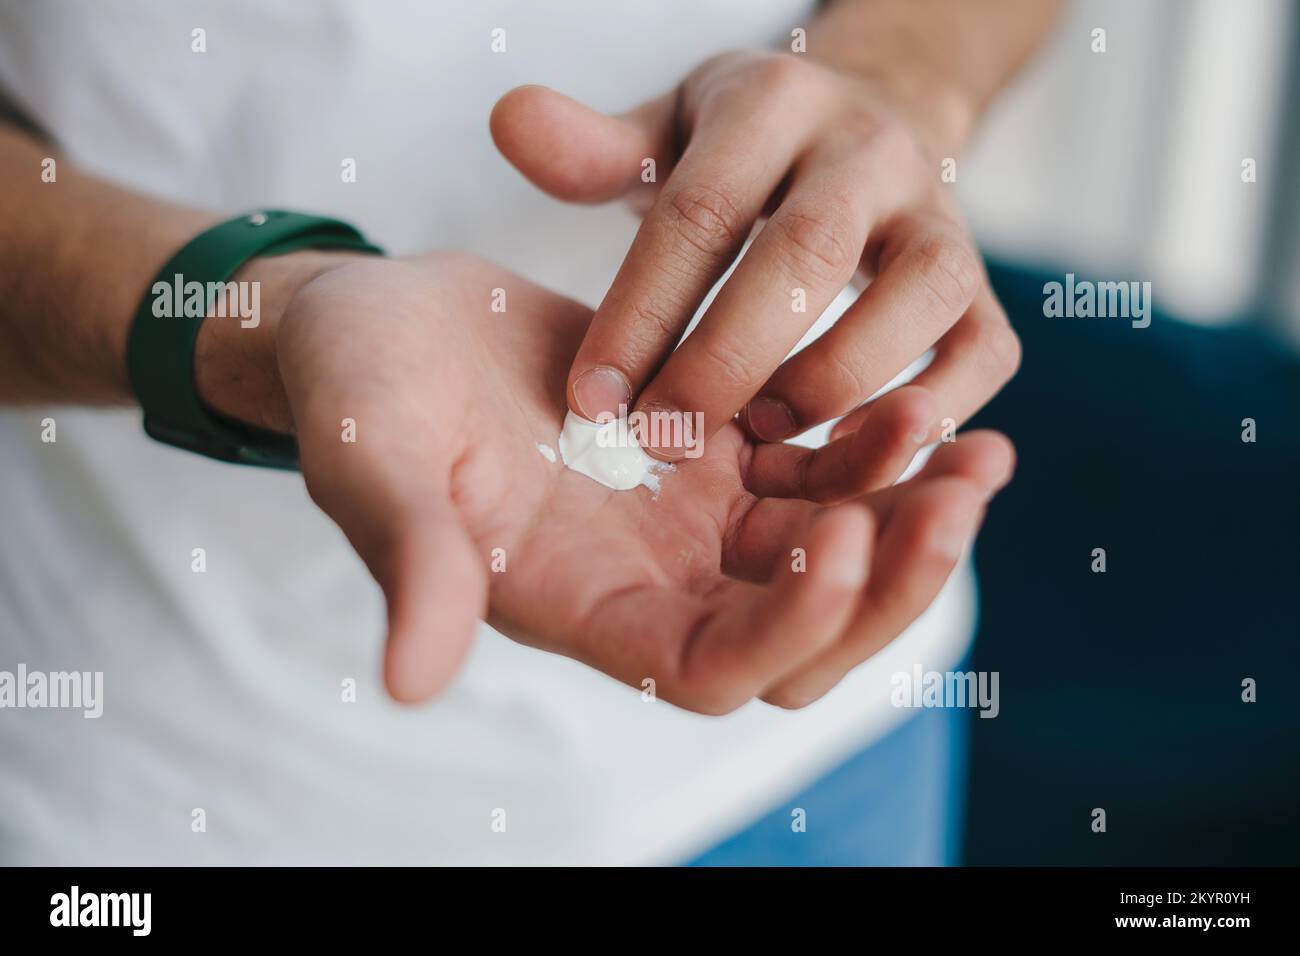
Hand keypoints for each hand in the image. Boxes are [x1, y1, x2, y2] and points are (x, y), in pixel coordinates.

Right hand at [209, 252, 1012, 711]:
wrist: (381, 328)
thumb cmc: (357, 399)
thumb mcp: (374, 469)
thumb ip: (413, 564)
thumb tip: (410, 681)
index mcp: (582, 609)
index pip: (712, 670)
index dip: (791, 624)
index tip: (845, 535)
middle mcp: (652, 581)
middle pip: (802, 629)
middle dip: (891, 579)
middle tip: (960, 491)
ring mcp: (689, 518)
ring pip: (831, 549)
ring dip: (907, 507)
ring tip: (977, 446)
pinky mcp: (712, 449)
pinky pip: (817, 467)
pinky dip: (873, 445)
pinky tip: (927, 395)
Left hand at [490, 50, 1020, 457]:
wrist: (867, 126)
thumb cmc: (741, 154)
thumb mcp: (665, 134)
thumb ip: (595, 152)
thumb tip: (509, 120)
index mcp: (773, 106)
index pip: (700, 209)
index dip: (643, 311)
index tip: (591, 402)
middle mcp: (869, 149)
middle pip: (806, 252)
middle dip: (727, 358)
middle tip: (663, 441)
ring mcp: (941, 214)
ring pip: (920, 296)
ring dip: (836, 383)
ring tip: (760, 450)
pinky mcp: (984, 281)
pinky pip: (984, 349)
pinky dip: (935, 411)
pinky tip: (852, 457)